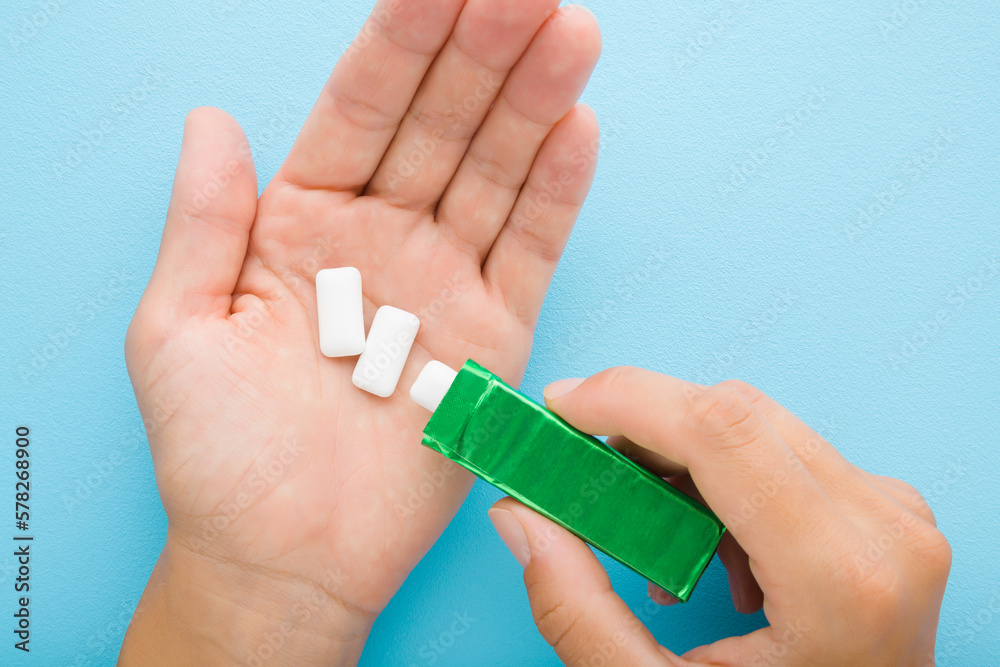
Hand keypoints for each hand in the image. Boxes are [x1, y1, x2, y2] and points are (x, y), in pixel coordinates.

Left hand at [119, 0, 600, 662]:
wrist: (283, 557)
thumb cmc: (218, 454)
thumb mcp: (178, 331)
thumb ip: (204, 223)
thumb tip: (210, 121)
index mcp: (301, 224)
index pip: (359, 111)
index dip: (400, 45)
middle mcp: (379, 240)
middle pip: (440, 127)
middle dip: (484, 55)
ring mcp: (441, 283)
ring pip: (494, 175)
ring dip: (533, 107)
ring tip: (569, 35)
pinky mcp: (490, 338)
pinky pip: (528, 253)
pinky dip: (554, 196)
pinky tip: (576, 131)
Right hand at [488, 369, 950, 665]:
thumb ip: (578, 611)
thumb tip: (520, 517)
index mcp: (839, 579)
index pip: (722, 431)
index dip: (629, 399)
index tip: (561, 408)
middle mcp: (882, 529)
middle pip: (735, 414)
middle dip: (641, 428)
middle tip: (584, 473)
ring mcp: (895, 513)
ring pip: (757, 423)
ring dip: (681, 461)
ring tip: (657, 546)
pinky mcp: (889, 509)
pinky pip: (784, 452)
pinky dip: (723, 481)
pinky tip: (709, 553)